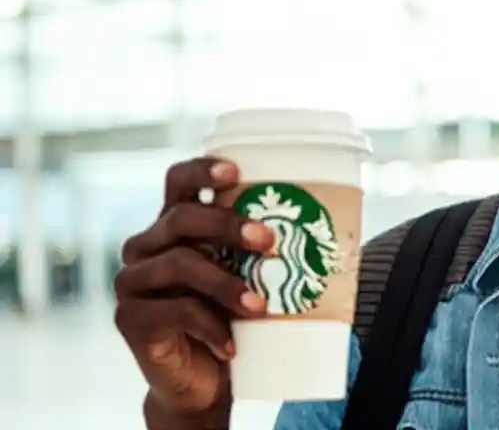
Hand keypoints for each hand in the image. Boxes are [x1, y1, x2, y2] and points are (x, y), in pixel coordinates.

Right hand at [114, 158, 275, 425]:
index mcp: (173, 225)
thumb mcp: (246, 276)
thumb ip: (257, 251)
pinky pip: (174, 311)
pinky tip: (233, 344)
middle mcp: (146, 245)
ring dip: (226, 284)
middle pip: (181, 218)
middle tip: (269, 241)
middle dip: (227, 224)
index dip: (202, 171)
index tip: (236, 172)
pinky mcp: (129, 318)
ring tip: (261, 306)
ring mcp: (133, 280)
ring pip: (180, 265)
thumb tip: (316, 229)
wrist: (201, 380)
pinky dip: (211, 326)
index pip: (177, 181)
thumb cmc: (230, 318)